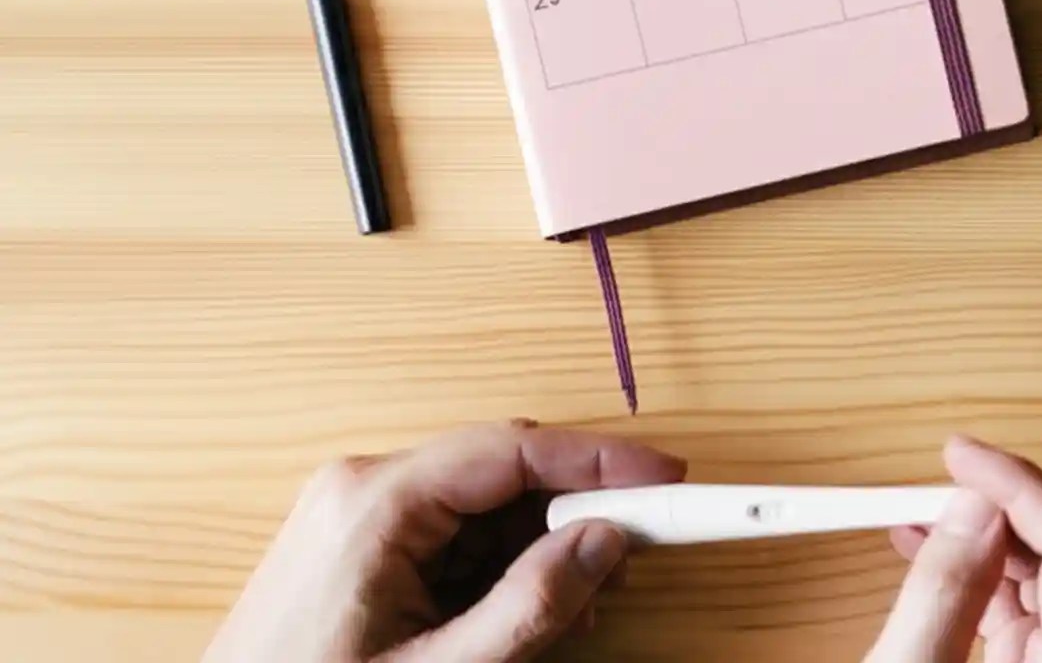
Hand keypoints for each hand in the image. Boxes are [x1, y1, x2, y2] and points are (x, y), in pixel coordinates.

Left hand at [203, 420, 685, 662]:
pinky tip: (531, 605)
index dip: (599, 461)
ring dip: (542, 546)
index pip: (512, 451)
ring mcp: (361, 511)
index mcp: (375, 503)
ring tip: (582, 603)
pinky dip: (501, 564)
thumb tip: (604, 543)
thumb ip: (530, 605)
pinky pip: (454, 532)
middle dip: (575, 511)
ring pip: (484, 505)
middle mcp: (366, 487)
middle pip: (503, 473)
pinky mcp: (365, 539)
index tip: (666, 478)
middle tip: (639, 549)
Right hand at [865, 436, 1041, 662]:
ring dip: (996, 527)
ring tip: (924, 514)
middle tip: (948, 481)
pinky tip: (932, 549)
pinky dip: (986, 563)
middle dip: (1015, 501)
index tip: (960, 454)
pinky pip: (1037, 595)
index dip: (1020, 484)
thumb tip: (969, 508)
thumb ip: (942, 596)